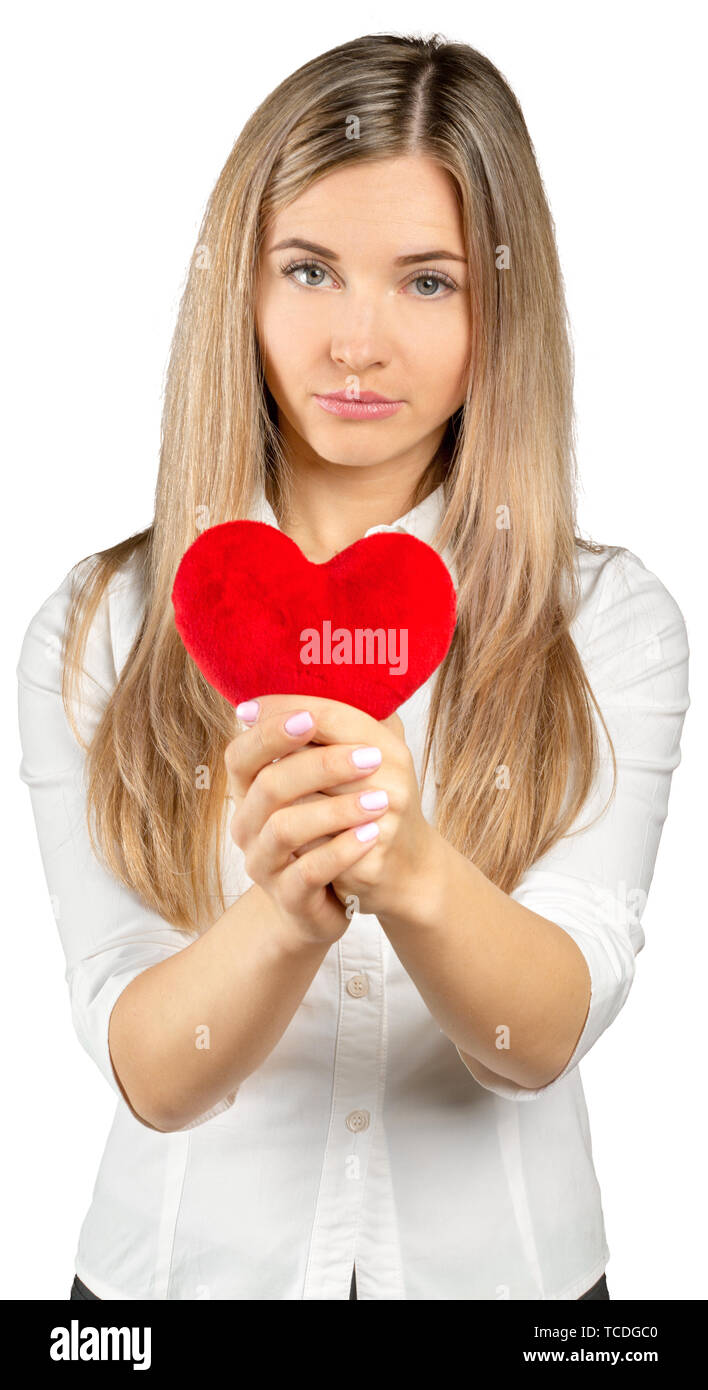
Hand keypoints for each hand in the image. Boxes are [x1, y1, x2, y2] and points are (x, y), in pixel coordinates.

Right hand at [225, 694, 397, 945]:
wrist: (349, 889)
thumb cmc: (341, 821)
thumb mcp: (340, 771)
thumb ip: (338, 729)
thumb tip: (347, 674)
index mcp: (253, 786)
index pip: (243, 752)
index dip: (272, 732)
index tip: (314, 718)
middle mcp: (248, 824)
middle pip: (268, 786)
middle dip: (320, 766)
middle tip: (372, 757)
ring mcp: (264, 863)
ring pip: (285, 829)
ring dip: (336, 810)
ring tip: (380, 799)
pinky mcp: (288, 898)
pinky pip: (307, 873)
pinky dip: (341, 852)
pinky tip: (370, 836)